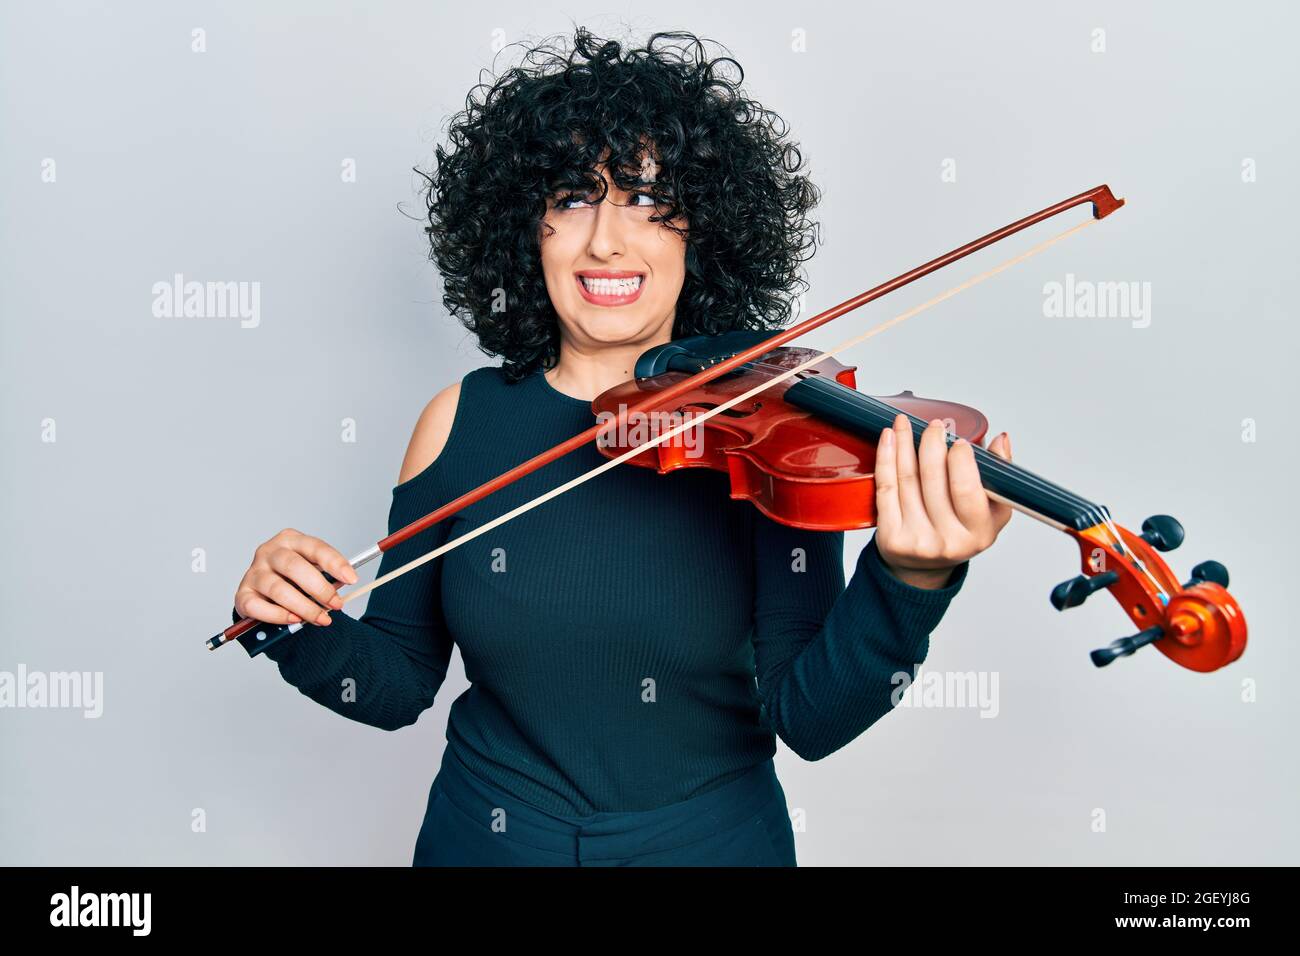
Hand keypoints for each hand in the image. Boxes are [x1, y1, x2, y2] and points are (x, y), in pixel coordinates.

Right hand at [233, 528, 358, 625]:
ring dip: (304, 607)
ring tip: (320, 618)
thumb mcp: (311, 570)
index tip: (351, 579)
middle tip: (336, 604)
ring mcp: (253, 573)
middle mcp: (269, 552)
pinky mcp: (243, 595)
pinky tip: (294, 620)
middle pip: (294, 566)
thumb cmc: (293, 579)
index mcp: (290, 540)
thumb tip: (346, 582)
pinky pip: (259, 607)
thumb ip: (325, 575)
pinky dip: (279, 616)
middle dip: (320, 589)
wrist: (264, 593)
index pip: (315, 547)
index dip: (335, 563)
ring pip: (279, 590)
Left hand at [873, 414, 1012, 588]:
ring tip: (905, 423)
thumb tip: (1001, 440)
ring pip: (906, 479)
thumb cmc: (960, 532)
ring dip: (903, 443)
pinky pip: (885, 488)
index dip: (960, 461)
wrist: (923, 566)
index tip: (958, 440)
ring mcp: (916, 541)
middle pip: (932, 479)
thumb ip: (1000, 475)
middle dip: (931, 444)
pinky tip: (888, 439)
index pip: (966, 489)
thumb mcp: (992, 511)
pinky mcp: (890, 537)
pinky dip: (885, 458)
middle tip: (934, 426)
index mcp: (978, 533)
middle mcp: (947, 541)